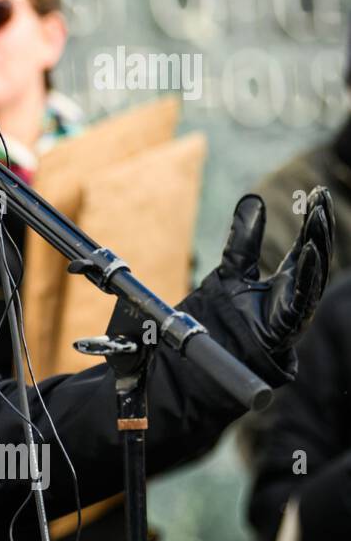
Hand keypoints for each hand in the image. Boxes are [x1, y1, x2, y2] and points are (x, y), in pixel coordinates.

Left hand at [216, 187, 333, 356]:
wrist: (219, 345)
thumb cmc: (231, 313)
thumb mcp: (235, 266)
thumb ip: (244, 238)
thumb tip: (252, 199)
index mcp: (289, 278)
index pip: (306, 244)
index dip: (312, 220)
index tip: (317, 195)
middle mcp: (298, 290)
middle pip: (315, 253)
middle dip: (320, 226)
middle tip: (321, 199)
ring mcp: (297, 306)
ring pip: (314, 270)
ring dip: (318, 242)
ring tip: (318, 216)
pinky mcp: (290, 321)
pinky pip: (303, 294)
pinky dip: (307, 272)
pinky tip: (310, 250)